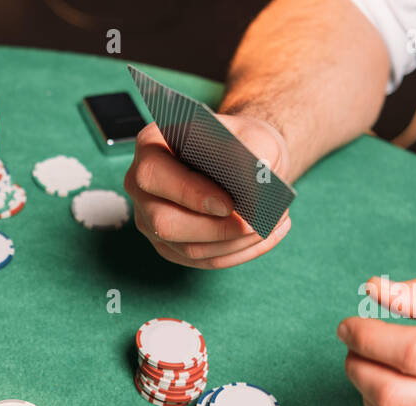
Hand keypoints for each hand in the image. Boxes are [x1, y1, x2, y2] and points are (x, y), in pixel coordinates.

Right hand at [124, 116, 291, 268]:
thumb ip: (252, 151)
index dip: (188, 193)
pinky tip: (266, 236)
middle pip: (164, 223)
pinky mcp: (171, 245)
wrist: (244, 159)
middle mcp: (143, 187)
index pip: (153, 175)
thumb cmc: (243, 141)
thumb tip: (257, 182)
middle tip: (256, 224)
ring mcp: (152, 220)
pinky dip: (239, 252)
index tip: (229, 204)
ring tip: (272, 225)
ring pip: (187, 248)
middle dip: (215, 229)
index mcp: (151, 146)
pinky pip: (203, 260)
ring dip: (234, 243)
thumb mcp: (253, 134)